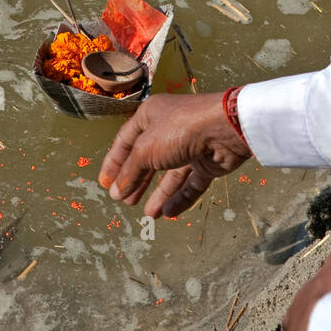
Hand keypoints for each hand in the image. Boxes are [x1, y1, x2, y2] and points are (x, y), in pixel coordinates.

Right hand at [98, 92, 251, 217]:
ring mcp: (190, 146)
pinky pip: (191, 183)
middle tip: (125, 201)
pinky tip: (169, 212)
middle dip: (137, 181)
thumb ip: (130, 173)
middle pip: (148, 160)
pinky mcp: (208, 162)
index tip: (105, 184)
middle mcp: (170, 129)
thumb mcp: (145, 150)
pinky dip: (181, 198)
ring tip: (149, 214)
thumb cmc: (179, 130)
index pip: (125, 141)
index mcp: (150, 116)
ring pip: (171, 174)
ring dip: (160, 194)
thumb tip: (116, 192)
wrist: (225, 129)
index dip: (114, 163)